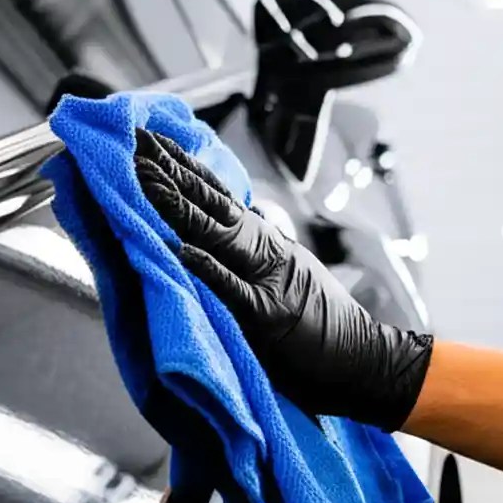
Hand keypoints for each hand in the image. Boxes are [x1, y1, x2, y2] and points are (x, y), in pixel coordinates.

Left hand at [133, 129, 432, 430]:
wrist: (365, 361)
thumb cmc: (327, 324)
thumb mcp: (296, 272)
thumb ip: (270, 243)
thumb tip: (250, 211)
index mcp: (269, 242)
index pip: (219, 195)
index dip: (186, 166)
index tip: (152, 141)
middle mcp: (267, 251)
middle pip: (213, 204)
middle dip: (174, 172)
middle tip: (136, 142)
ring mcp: (267, 282)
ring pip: (217, 235)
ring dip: (179, 207)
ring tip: (146, 181)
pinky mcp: (267, 318)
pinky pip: (232, 289)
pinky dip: (208, 269)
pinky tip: (181, 249)